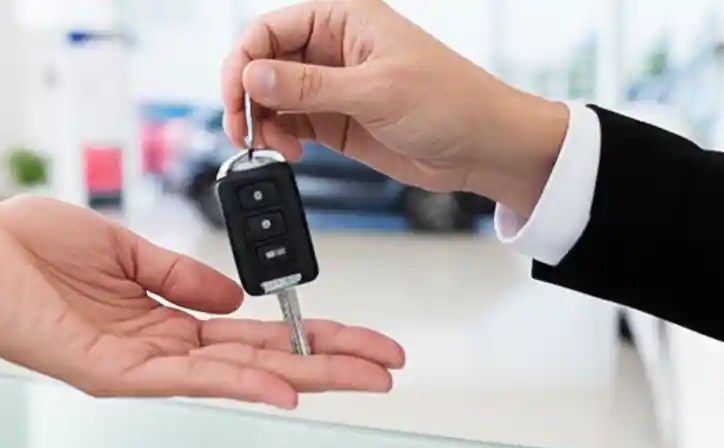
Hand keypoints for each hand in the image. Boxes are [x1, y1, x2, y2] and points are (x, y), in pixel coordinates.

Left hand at [0, 195, 403, 408]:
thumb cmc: (25, 247)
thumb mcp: (122, 250)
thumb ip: (179, 276)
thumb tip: (232, 296)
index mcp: (162, 319)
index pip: (252, 334)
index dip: (308, 336)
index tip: (358, 338)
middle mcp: (159, 350)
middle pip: (261, 359)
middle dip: (330, 363)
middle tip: (389, 370)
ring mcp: (140, 367)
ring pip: (240, 374)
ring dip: (306, 376)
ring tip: (365, 379)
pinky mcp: (113, 371)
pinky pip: (190, 379)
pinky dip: (242, 383)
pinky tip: (287, 387)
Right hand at [221, 0, 569, 214]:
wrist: (485, 148)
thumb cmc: (452, 102)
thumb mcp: (375, 91)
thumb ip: (308, 86)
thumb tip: (254, 76)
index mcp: (345, 18)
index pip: (270, 29)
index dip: (245, 61)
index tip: (239, 97)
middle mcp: (333, 48)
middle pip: (264, 63)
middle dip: (248, 96)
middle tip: (245, 129)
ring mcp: (333, 86)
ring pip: (272, 98)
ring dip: (262, 123)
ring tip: (273, 147)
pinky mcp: (336, 121)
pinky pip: (291, 124)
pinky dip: (280, 139)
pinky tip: (289, 153)